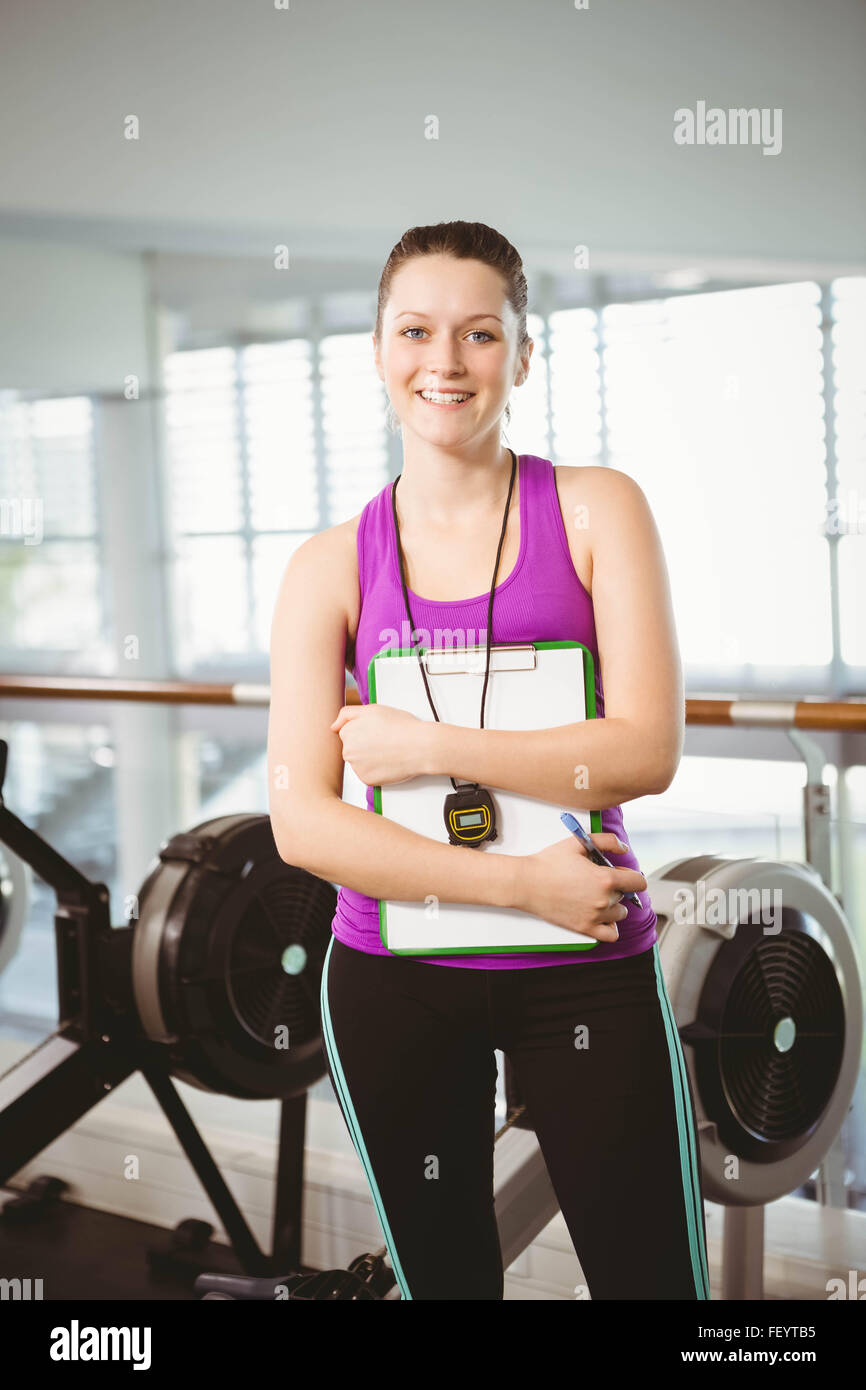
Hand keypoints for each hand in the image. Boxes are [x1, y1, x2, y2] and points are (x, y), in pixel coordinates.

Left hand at [330, 704, 429, 785]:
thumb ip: (347, 714)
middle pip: (351, 748)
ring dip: (369, 758)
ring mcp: (357, 768)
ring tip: (388, 750)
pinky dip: (376, 770)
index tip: (377, 730)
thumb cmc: (400, 725)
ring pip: (359, 762)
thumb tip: (332, 726)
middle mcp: (348, 752)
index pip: (347, 732)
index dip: (363, 730)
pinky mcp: (367, 780)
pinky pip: (367, 774)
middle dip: (364, 744)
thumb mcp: (372, 709)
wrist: (420, 746)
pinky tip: (388, 762)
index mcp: (347, 733)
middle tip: (384, 740)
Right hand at [515, 832, 647, 942]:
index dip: (631, 876)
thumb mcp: (578, 843)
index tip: (620, 874)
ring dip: (613, 905)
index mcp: (605, 879)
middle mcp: (604, 900)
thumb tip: (624, 849)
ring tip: (596, 897)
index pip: (638, 882)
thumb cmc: (549, 862)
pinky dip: (611, 926)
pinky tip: (601, 916)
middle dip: (617, 888)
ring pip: (620, 913)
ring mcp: (595, 916)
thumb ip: (607, 841)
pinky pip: (611, 934)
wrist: (526, 883)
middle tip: (597, 881)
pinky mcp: (584, 928)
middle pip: (626, 896)